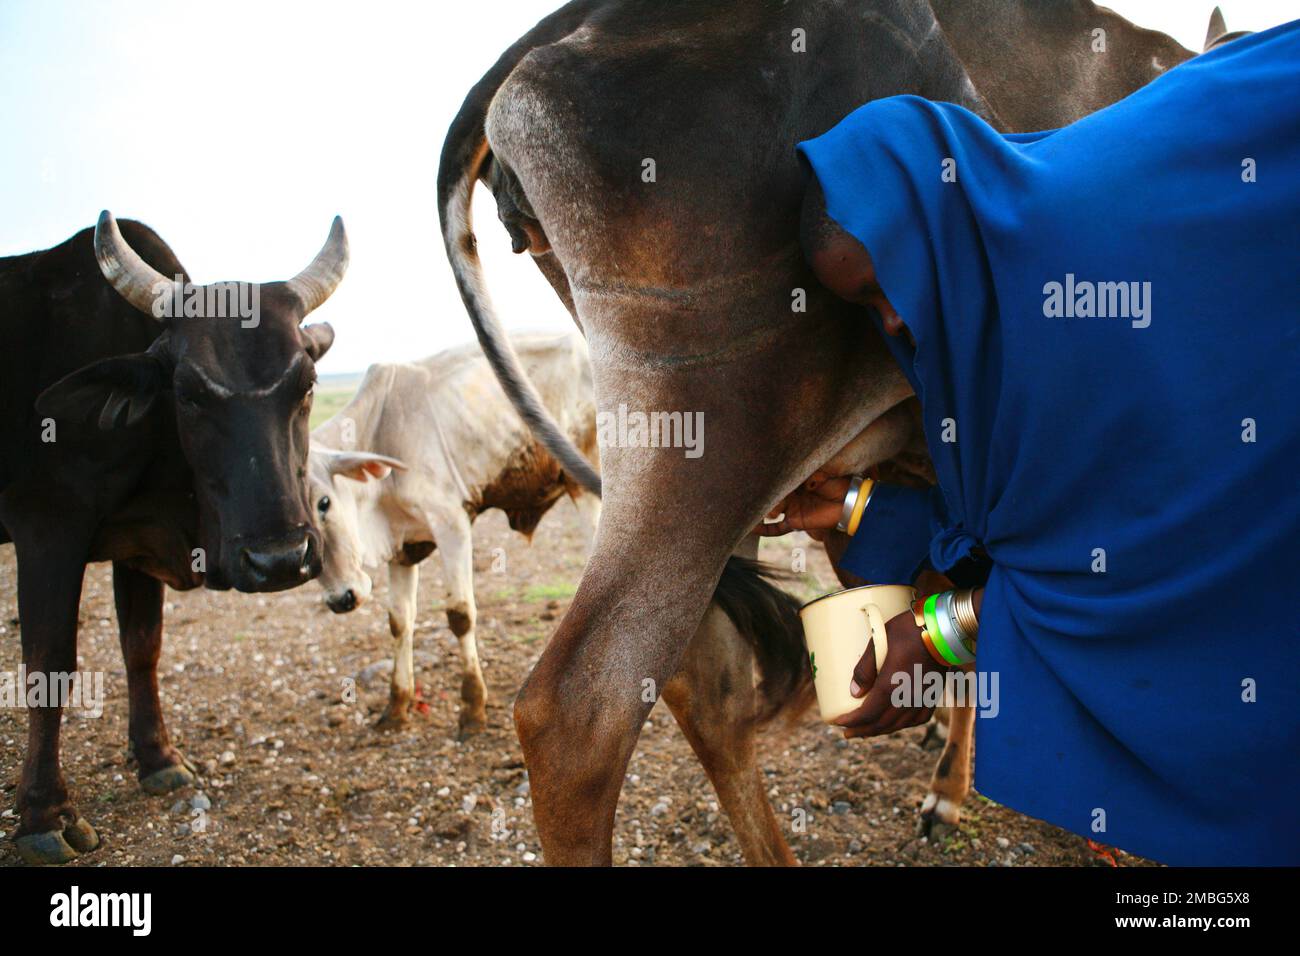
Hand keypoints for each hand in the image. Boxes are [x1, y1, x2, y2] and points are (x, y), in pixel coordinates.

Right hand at [755, 471, 850, 540]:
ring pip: (771, 510)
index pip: (777, 478)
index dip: (768, 478)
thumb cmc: (837, 483)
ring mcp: (790, 508)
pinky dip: (765, 529)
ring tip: (757, 511)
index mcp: (794, 479)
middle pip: (771, 495)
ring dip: (762, 511)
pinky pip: (777, 528)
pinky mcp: (794, 522)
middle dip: (763, 496)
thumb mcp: (820, 474)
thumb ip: (806, 477)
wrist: (849, 502)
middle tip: (757, 496)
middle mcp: (789, 493)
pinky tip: (751, 529)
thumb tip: (795, 487)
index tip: (758, 477)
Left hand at [833, 606, 948, 737]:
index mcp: (891, 686)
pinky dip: (903, 724)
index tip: (838, 722)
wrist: (944, 629)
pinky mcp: (933, 696)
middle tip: (847, 732)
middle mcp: (907, 698)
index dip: (851, 722)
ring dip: (880, 730)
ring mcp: (922, 699)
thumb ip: (865, 669)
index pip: (867, 714)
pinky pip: (918, 719)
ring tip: (867, 730)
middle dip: (862, 730)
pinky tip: (896, 722)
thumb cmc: (908, 631)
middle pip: (881, 724)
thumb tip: (854, 692)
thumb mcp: (878, 643)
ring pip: (899, 724)